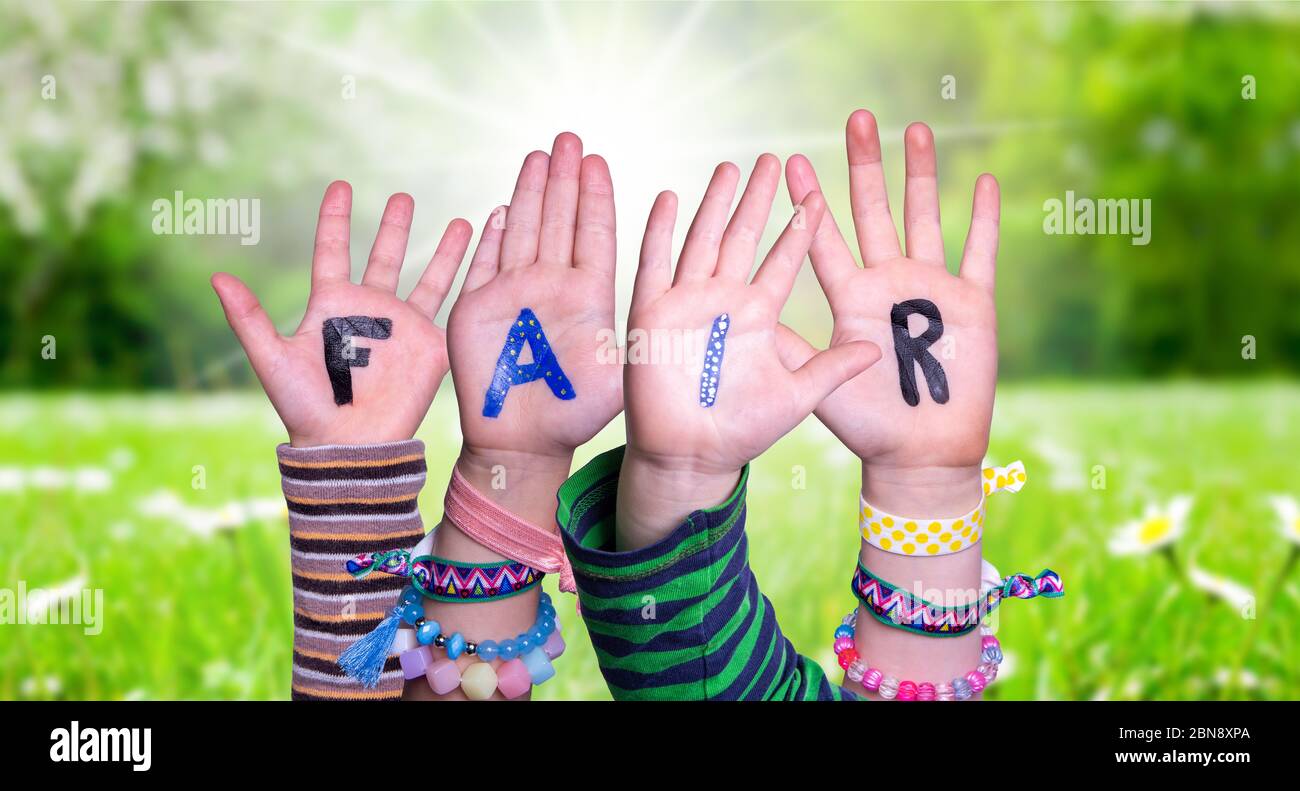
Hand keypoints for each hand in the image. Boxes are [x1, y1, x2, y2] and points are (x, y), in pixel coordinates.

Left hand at [212, 181, 470, 446]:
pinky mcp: (430, 346)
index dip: (335, 219)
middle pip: (385, 256)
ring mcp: (402, 327)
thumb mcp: (272, 359)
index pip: (333, 251)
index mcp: (332, 306)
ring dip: (443, 250)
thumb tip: (217, 277)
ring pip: (427, 277)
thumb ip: (249, 317)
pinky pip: (452, 307)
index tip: (341, 186)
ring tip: (461, 221)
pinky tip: (484, 262)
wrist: (350, 446)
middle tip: (404, 195)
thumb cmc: (306, 407)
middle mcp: (369, 311)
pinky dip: (469, 282)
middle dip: (396, 226)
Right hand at [447, 133, 620, 465]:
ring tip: (539, 156)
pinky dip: (489, 236)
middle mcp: (552, 285)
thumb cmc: (575, 412)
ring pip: (522, 230)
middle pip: (557, 219)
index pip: (593, 233)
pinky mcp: (478, 308)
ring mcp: (514, 293)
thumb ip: (632, 335)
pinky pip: (484, 262)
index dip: (594, 196)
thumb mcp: (618, 372)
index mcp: (588, 294)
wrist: (524, 442)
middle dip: (563, 179)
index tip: (598, 160)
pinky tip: (497, 207)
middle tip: (569, 138)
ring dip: (529, 193)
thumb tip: (654, 297)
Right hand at [618, 156, 880, 547]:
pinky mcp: (653, 314)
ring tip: (731, 168)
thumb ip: (833, 369)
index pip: (782, 260)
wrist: (693, 456)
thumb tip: (877, 350)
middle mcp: (724, 300)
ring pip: (702, 240)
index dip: (798, 228)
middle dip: (757, 199)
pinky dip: (659, 232)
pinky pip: (655, 265)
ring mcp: (688, 303)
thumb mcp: (799, 396)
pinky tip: (669, 198)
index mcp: (758, 314)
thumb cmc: (742, 430)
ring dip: (715, 205)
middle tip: (772, 159)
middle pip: (742, 237)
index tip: (816, 195)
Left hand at [780, 111, 999, 508]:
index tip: (791, 162)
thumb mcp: (815, 385)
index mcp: (850, 299)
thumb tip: (742, 314)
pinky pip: (980, 253)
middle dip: (866, 166)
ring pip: (925, 219)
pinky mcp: (973, 305)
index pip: (824, 240)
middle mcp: (889, 285)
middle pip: (875, 213)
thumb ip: (786, 348)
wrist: (920, 456)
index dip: (810, 202)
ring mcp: (931, 290)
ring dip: (921, 175)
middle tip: (856, 117)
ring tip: (914, 128)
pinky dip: (983, 220)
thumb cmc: (866, 426)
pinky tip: (984, 182)